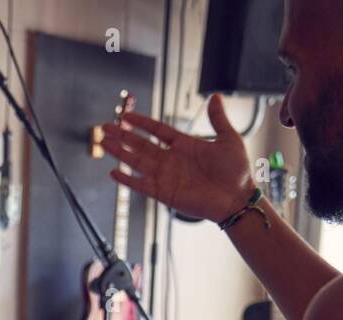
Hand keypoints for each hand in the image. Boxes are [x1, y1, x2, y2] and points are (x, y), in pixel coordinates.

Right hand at [100, 95, 254, 223]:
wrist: (237, 199)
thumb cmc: (236, 171)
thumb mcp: (228, 139)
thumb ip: (218, 119)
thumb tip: (215, 96)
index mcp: (185, 145)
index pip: (157, 130)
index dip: (141, 123)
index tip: (126, 116)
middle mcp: (172, 159)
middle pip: (141, 145)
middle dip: (123, 136)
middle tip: (105, 127)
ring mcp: (167, 176)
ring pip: (137, 162)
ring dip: (120, 153)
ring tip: (104, 143)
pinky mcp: (165, 193)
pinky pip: (141, 185)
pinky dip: (127, 180)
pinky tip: (113, 173)